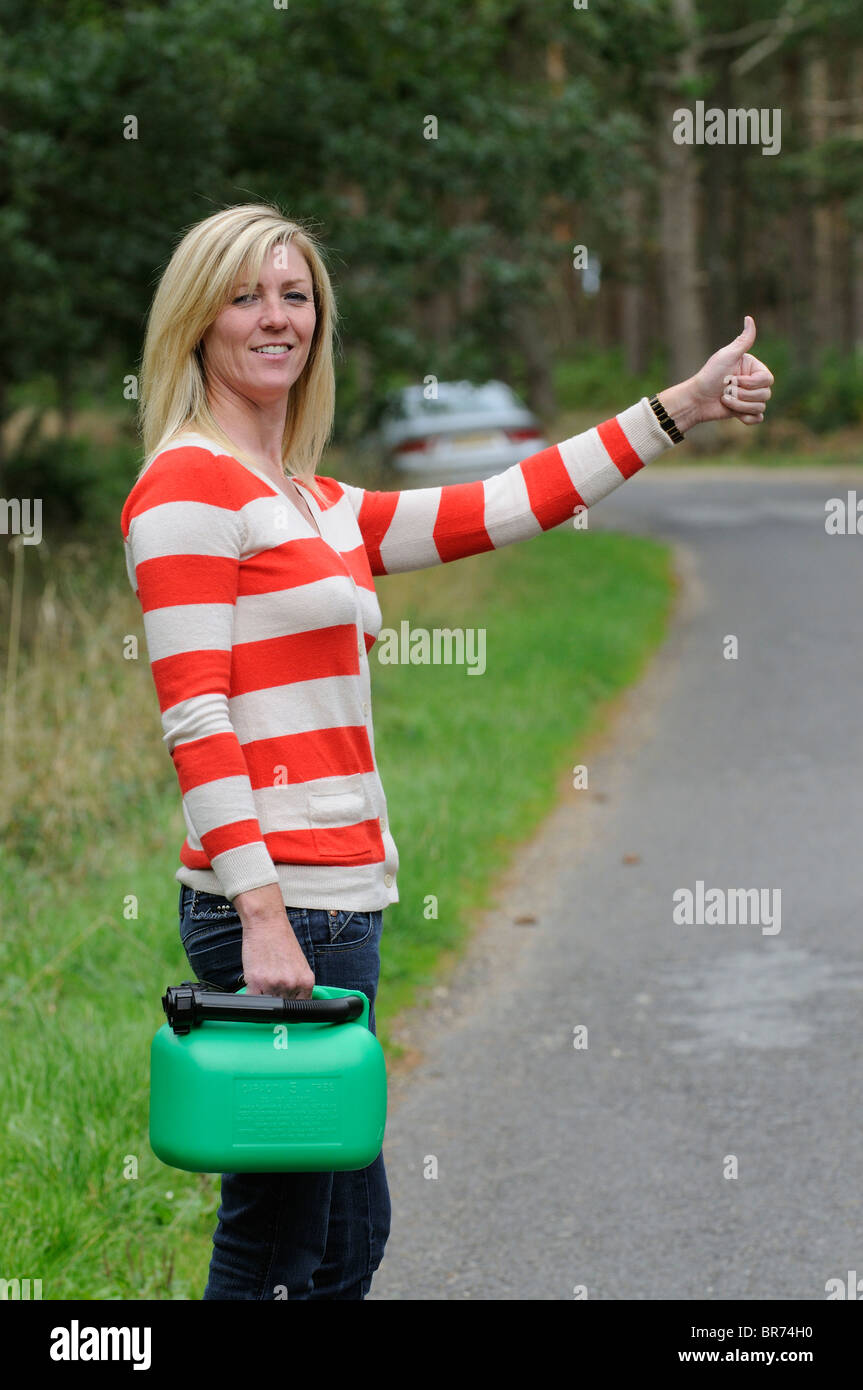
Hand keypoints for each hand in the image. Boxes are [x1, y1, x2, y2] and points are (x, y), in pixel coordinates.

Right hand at [234, 882, 314, 997]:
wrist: (267, 923)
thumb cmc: (281, 940)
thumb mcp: (299, 964)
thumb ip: (297, 984)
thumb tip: (292, 1002)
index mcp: (306, 981)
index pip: (302, 1007)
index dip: (292, 1007)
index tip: (286, 1007)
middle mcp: (292, 985)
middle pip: (283, 1008)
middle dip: (277, 1000)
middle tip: (272, 988)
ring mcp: (274, 985)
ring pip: (267, 1004)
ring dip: (264, 997)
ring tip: (263, 981)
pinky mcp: (255, 983)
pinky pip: (252, 1000)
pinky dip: (251, 995)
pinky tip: (253, 985)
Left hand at [658, 315, 773, 431]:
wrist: (696, 399)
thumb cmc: (710, 375)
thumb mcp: (727, 356)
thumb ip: (743, 340)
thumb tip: (749, 318)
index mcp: (754, 368)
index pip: (767, 379)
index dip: (751, 383)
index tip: (733, 380)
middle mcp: (755, 383)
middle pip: (766, 394)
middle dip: (742, 395)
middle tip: (725, 391)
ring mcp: (751, 398)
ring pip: (761, 407)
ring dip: (739, 406)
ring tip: (724, 400)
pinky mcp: (746, 413)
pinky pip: (758, 418)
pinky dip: (747, 418)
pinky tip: (735, 415)